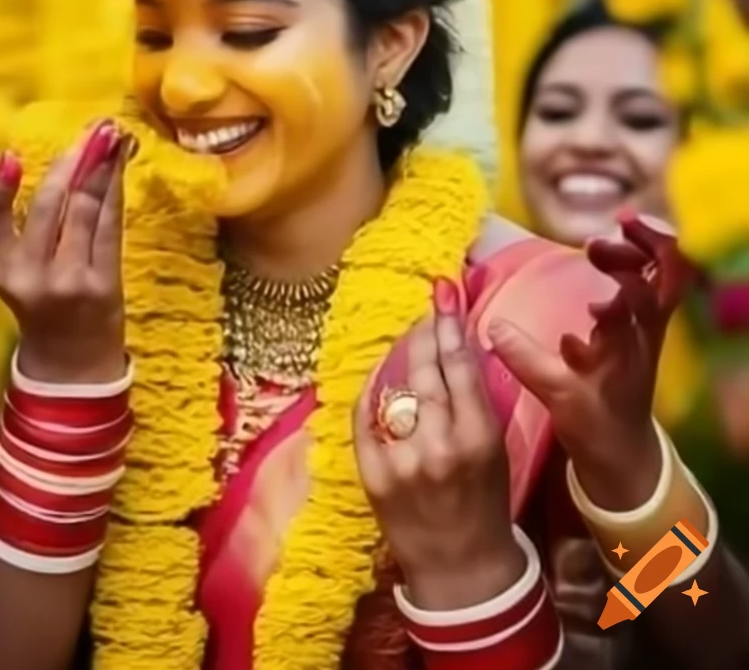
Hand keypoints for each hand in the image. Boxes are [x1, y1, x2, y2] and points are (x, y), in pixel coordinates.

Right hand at [0, 119, 129, 383]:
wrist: (72, 361)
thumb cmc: (44, 301)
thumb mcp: (19, 268)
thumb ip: (26, 219)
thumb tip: (49, 152)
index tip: (7, 156)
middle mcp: (29, 276)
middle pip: (49, 206)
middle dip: (73, 161)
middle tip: (94, 129)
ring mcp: (68, 281)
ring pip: (85, 210)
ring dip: (101, 166)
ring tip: (113, 134)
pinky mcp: (102, 285)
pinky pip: (110, 226)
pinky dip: (115, 190)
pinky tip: (120, 164)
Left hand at [354, 278, 524, 609]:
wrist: (462, 568)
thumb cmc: (485, 502)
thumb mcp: (494, 450)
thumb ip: (475, 401)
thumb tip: (458, 344)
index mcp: (479, 439)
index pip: (461, 367)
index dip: (451, 324)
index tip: (445, 291)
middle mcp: (440, 446)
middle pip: (426, 371)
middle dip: (426, 330)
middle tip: (429, 303)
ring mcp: (402, 460)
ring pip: (395, 388)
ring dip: (400, 356)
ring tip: (410, 337)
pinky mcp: (373, 473)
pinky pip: (365, 415)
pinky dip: (372, 390)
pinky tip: (381, 374)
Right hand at [488, 215, 692, 510]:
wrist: (621, 452)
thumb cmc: (593, 424)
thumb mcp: (557, 396)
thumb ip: (527, 360)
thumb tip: (495, 325)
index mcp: (629, 346)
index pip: (641, 298)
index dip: (621, 273)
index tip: (588, 260)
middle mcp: (647, 332)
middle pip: (669, 277)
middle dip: (639, 249)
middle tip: (596, 240)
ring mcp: (649, 329)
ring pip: (668, 277)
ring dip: (645, 249)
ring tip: (617, 227)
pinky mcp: (643, 329)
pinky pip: (655, 284)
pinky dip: (641, 260)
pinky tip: (612, 249)